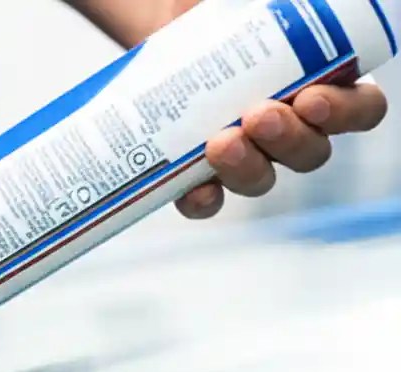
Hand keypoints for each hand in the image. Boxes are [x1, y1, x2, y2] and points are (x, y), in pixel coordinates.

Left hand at [164, 1, 389, 218]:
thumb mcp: (248, 4)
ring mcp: (246, 154)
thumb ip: (266, 3)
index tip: (312, 97)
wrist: (161, 31)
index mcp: (320, 85)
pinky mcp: (198, 173)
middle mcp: (288, 128)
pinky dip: (203, 201)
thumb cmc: (222, 14)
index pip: (359, 110)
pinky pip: (208, 201)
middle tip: (259, 115)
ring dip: (247, 167)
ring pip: (261, 179)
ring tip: (220, 142)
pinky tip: (197, 190)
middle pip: (311, 153)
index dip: (346, 112)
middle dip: (289, 139)